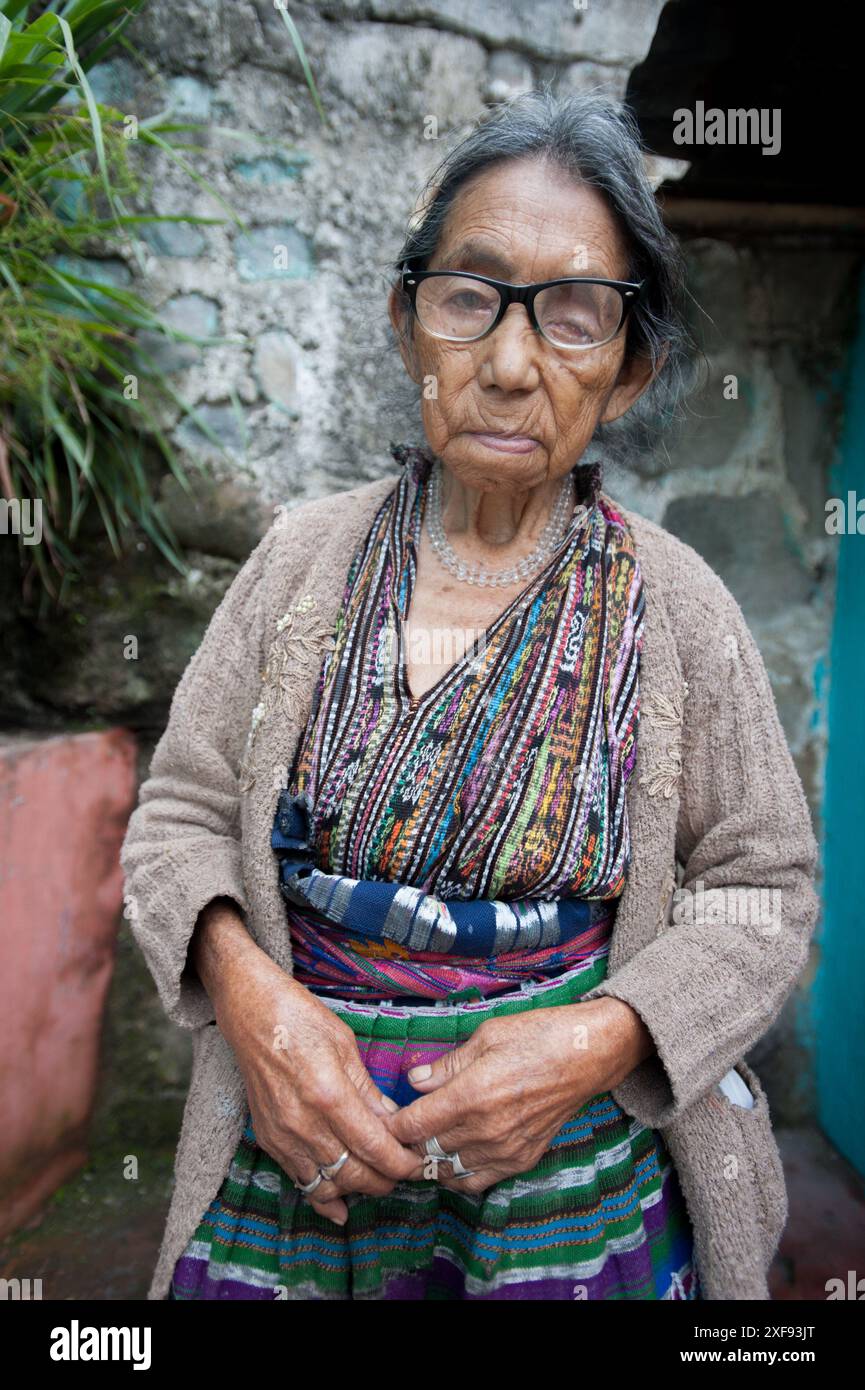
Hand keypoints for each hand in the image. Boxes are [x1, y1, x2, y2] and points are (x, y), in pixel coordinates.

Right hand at [191, 901, 421, 1223]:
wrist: (251, 1013)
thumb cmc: (301, 1019)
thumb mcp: (346, 1046)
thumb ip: (369, 1091)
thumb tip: (394, 1122)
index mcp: (329, 1094)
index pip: (375, 1147)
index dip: (401, 1164)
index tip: (418, 1164)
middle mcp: (304, 1123)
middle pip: (354, 1173)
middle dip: (385, 1179)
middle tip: (404, 1172)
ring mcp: (283, 1135)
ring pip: (328, 1184)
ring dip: (356, 1188)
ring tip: (376, 1180)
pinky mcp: (268, 1139)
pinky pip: (299, 1179)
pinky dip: (321, 1194)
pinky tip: (339, 1205)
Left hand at [383, 998, 653, 1194]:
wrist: (587, 1055)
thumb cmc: (537, 1036)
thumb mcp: (486, 1036)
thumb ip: (447, 1064)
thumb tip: (414, 1080)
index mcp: (471, 1095)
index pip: (413, 1125)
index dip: (392, 1125)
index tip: (384, 1118)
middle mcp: (486, 1129)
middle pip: (427, 1151)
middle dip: (408, 1143)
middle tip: (398, 1132)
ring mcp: (506, 1149)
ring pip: (449, 1170)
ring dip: (432, 1160)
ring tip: (422, 1145)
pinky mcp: (523, 1159)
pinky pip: (478, 1180)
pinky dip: (459, 1173)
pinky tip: (453, 1156)